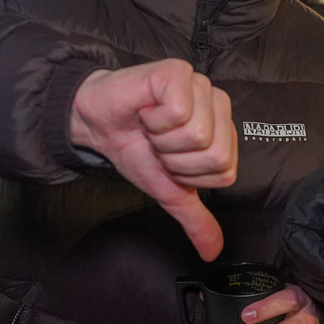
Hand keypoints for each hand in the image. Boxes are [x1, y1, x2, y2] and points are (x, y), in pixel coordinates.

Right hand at [70, 60, 236, 261]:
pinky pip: (178, 111)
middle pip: (216, 154)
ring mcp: (201, 84)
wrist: (98, 124)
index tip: (169, 160)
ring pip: (197, 134)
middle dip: (176, 159)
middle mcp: (218, 103)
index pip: (225, 171)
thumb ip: (195, 218)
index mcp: (224, 129)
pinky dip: (153, 120)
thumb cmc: (136, 148)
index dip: (189, 174)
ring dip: (162, 140)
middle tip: (158, 144)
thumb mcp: (168, 189)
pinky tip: (145, 110)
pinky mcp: (178, 71)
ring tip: (151, 127)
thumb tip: (213, 252)